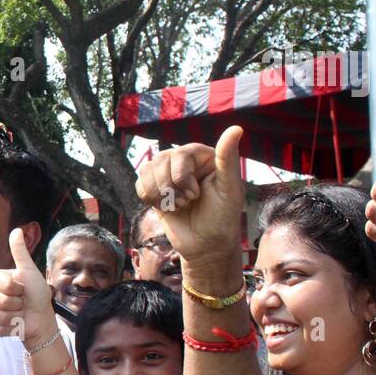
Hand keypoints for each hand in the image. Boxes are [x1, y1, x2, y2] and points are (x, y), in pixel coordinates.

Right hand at [0, 228, 55, 349]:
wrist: (41, 318)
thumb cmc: (37, 293)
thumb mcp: (30, 271)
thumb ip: (20, 252)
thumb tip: (16, 229)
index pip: (0, 283)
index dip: (15, 288)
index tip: (22, 289)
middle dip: (15, 304)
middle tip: (21, 303)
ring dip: (13, 317)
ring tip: (18, 314)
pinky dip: (8, 329)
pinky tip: (13, 324)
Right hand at [134, 126, 243, 272]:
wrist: (206, 246)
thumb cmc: (223, 217)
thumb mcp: (229, 189)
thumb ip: (228, 158)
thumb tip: (236, 128)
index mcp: (203, 156)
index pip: (180, 153)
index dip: (182, 176)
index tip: (196, 195)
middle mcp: (184, 161)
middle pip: (161, 160)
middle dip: (171, 187)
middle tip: (188, 202)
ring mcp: (167, 174)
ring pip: (147, 170)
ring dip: (160, 194)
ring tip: (179, 206)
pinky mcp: (154, 189)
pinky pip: (139, 184)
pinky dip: (150, 199)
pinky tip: (166, 208)